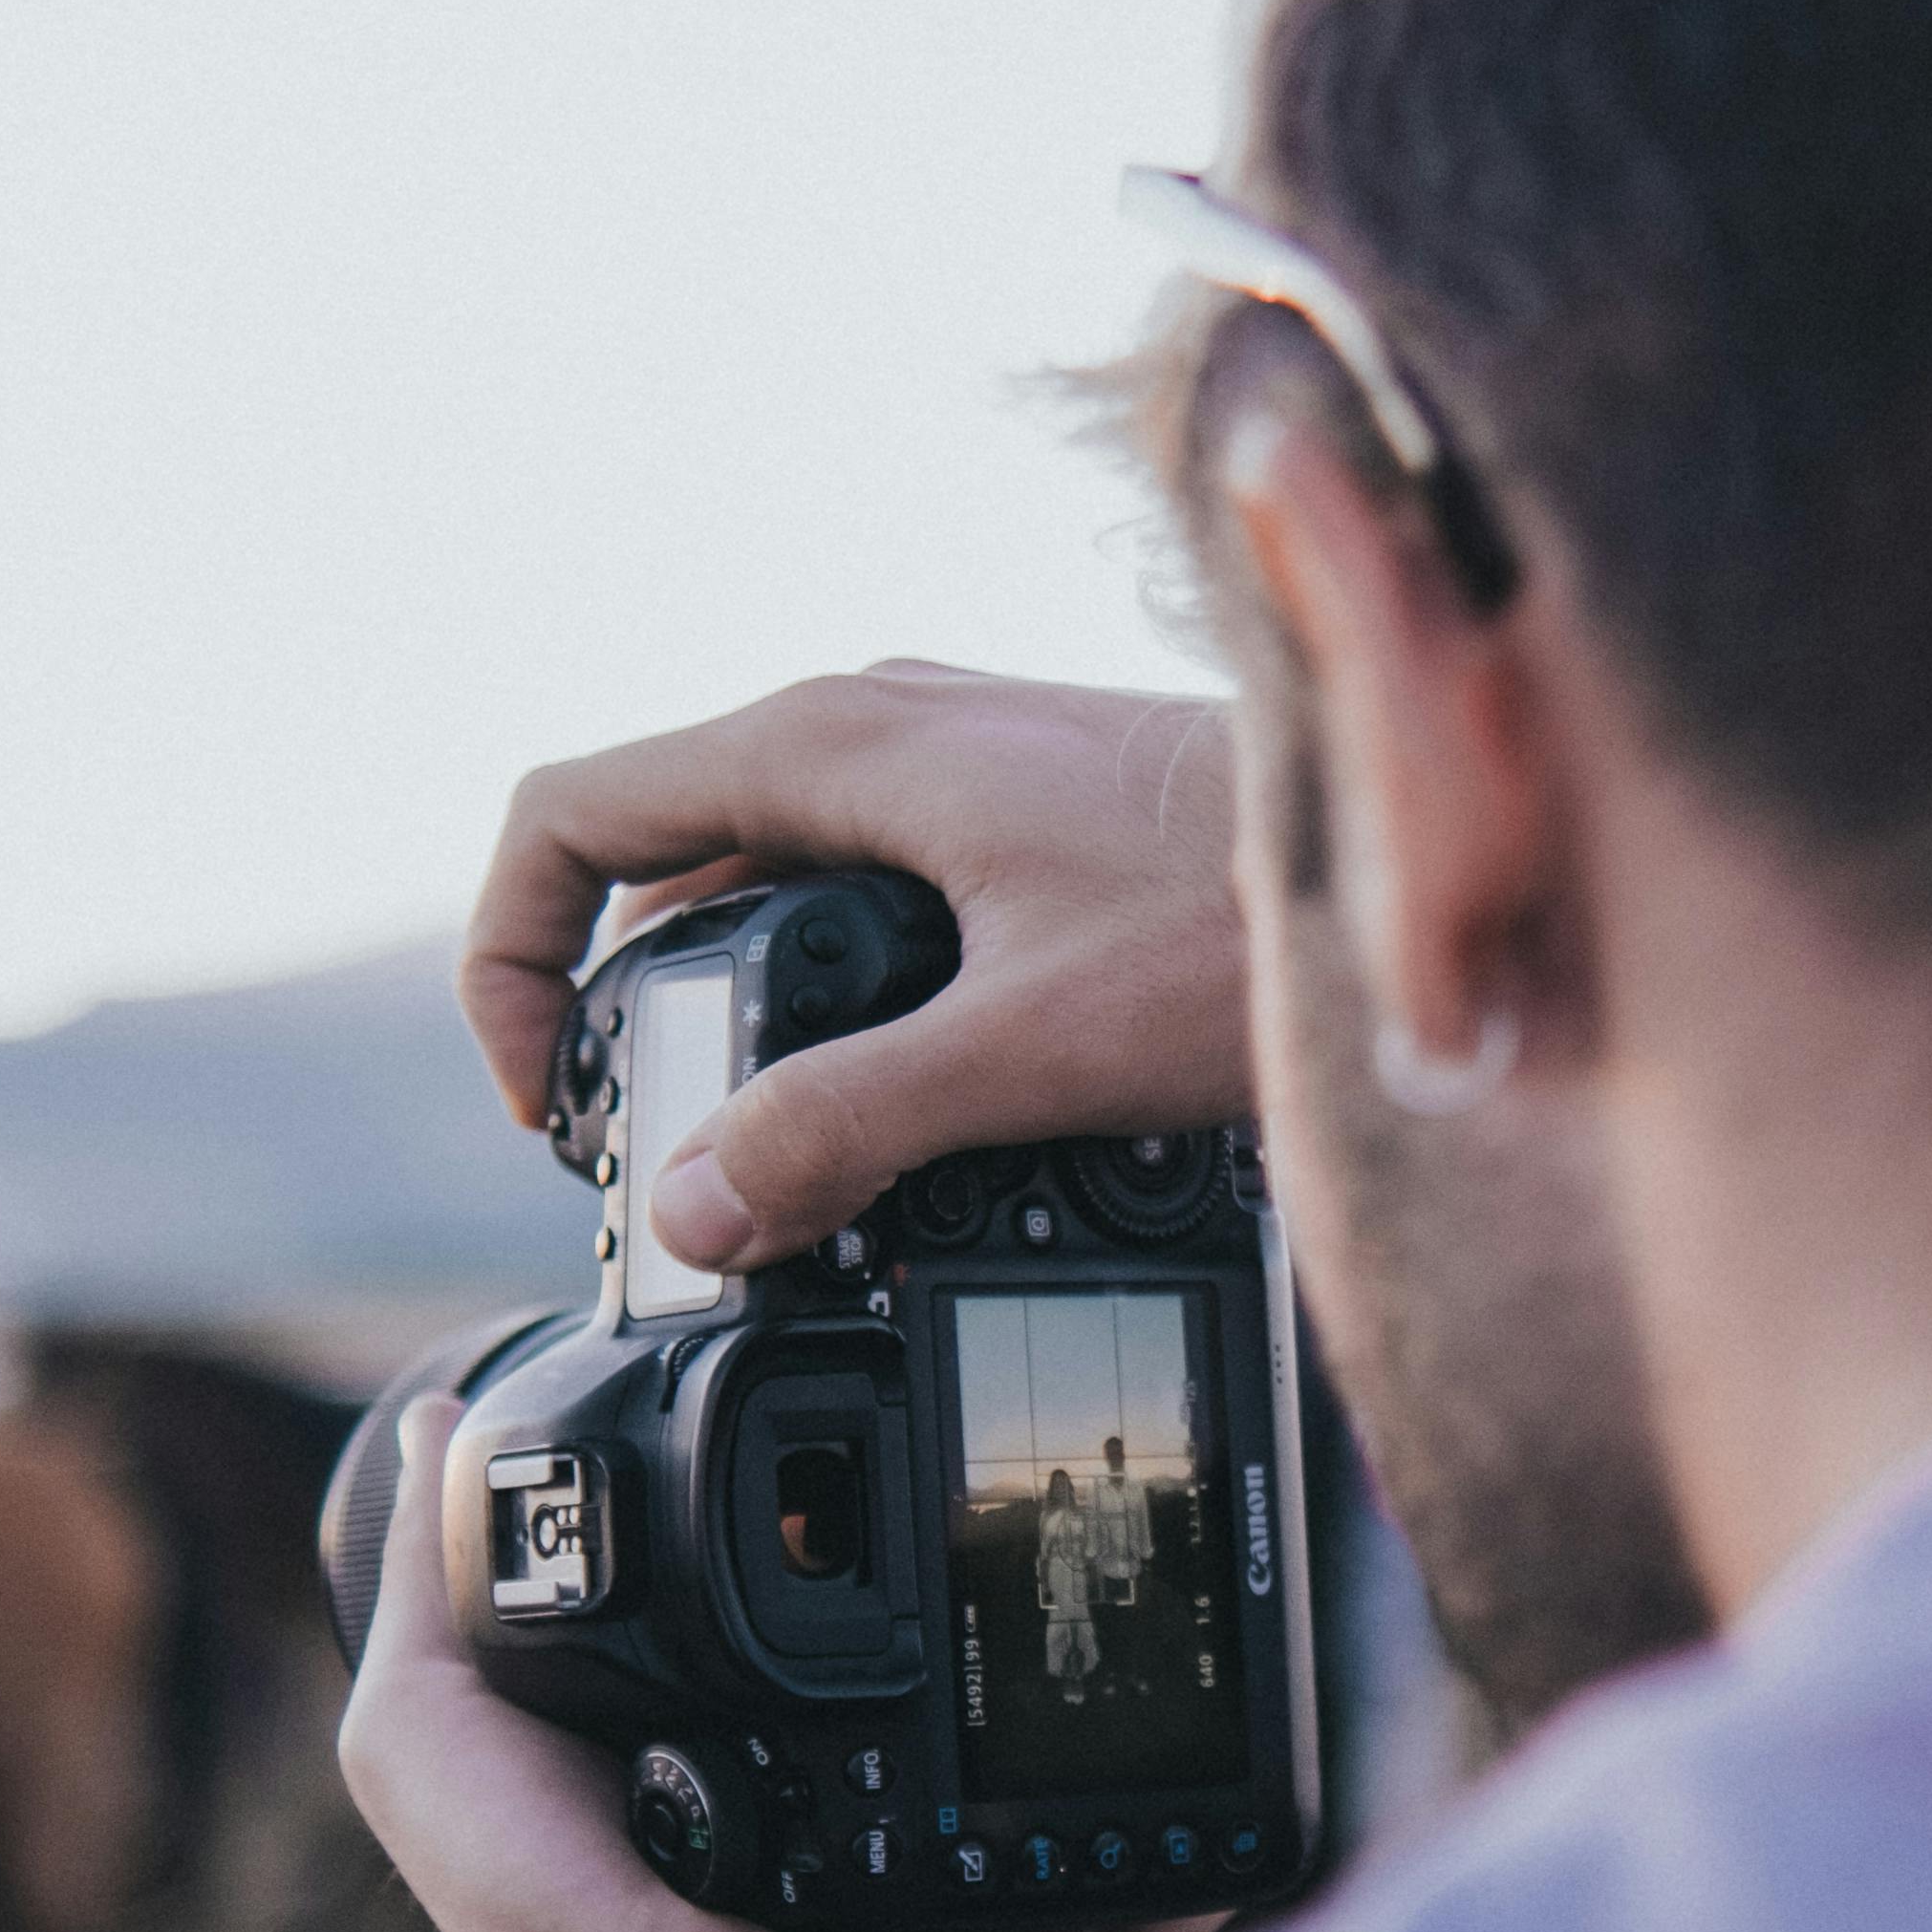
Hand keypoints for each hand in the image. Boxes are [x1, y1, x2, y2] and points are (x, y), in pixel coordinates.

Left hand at [338, 1404, 1223, 1931]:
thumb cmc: (541, 1915)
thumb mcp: (434, 1733)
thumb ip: (440, 1584)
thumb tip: (436, 1423)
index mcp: (764, 1766)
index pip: (852, 1637)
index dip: (883, 1549)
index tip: (915, 1444)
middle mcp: (874, 1829)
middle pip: (983, 1699)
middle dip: (1040, 1612)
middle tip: (1085, 1506)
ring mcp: (971, 1905)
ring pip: (1083, 1789)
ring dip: (1140, 1713)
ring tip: (1189, 1592)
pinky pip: (1158, 1905)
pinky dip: (1212, 1848)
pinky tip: (1254, 1758)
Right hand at [459, 666, 1249, 1269]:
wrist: (1422, 836)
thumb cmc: (1248, 914)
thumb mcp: (1026, 1048)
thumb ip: (845, 1125)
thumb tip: (695, 1208)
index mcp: (831, 745)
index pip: (568, 815)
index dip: (508, 958)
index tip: (546, 1101)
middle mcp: (871, 724)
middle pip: (657, 861)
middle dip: (623, 1010)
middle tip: (655, 1161)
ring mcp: (946, 755)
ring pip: (764, 879)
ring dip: (733, 1008)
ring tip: (768, 1156)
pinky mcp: (1013, 802)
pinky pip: (860, 888)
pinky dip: (832, 991)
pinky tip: (895, 1097)